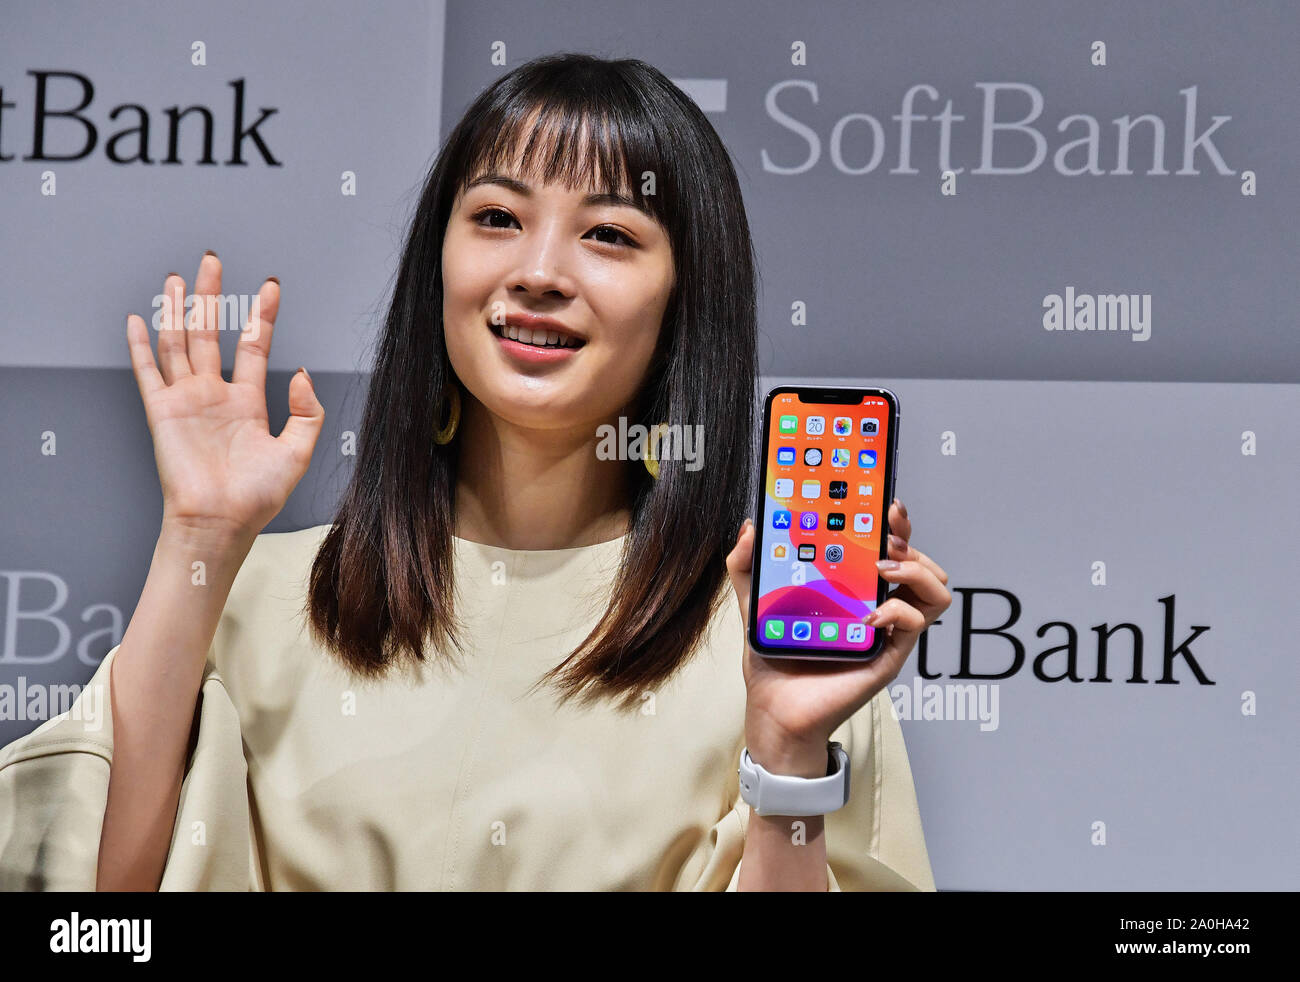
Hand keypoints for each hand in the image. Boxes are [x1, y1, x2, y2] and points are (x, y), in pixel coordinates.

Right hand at [126, 254, 324, 543]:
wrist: (220, 522)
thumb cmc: (256, 497)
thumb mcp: (297, 452)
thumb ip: (306, 411)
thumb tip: (300, 372)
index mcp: (248, 403)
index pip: (254, 346)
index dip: (263, 315)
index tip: (272, 287)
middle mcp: (215, 395)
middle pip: (212, 332)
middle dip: (213, 296)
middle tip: (213, 261)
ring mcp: (187, 401)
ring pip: (179, 342)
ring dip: (178, 310)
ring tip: (178, 278)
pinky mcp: (162, 412)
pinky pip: (148, 371)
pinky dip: (142, 345)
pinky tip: (140, 319)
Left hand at [724, 499, 951, 773]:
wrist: (773, 708)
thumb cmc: (773, 658)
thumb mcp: (754, 603)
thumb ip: (746, 565)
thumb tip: (750, 526)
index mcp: (854, 589)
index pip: (890, 549)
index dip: (896, 524)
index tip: (886, 504)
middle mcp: (878, 606)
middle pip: (922, 563)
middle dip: (909, 541)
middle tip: (885, 538)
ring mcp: (888, 632)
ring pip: (936, 592)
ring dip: (917, 571)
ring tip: (883, 569)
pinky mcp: (888, 657)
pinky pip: (916, 625)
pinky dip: (899, 612)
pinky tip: (870, 615)